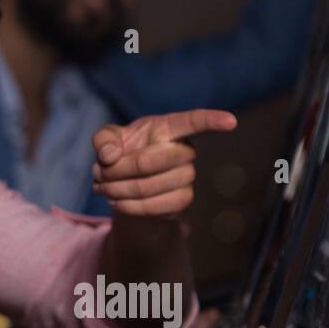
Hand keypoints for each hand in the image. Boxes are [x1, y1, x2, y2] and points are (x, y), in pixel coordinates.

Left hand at [91, 109, 237, 218]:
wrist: (126, 186)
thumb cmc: (120, 152)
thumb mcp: (106, 139)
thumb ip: (103, 139)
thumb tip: (110, 155)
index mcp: (168, 127)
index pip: (193, 121)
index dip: (211, 121)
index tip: (230, 121)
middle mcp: (184, 150)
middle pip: (150, 161)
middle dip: (118, 169)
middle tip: (98, 172)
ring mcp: (187, 176)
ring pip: (148, 186)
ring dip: (117, 189)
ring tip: (103, 186)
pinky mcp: (182, 200)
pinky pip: (153, 206)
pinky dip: (127, 206)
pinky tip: (117, 201)